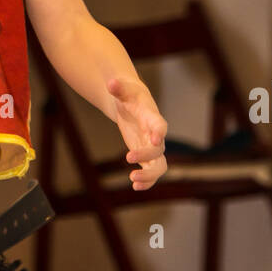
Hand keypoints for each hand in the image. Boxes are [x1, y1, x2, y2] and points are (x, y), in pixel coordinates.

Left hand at [107, 76, 167, 190]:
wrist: (133, 102)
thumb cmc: (130, 95)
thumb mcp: (123, 89)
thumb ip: (118, 87)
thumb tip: (111, 83)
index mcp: (152, 116)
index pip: (160, 125)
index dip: (159, 132)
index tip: (155, 140)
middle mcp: (155, 134)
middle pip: (159, 150)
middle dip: (146, 155)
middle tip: (128, 157)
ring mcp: (152, 146)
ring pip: (159, 166)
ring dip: (149, 176)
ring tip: (132, 181)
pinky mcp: (146, 155)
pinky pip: (151, 172)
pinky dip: (147, 181)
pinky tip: (134, 186)